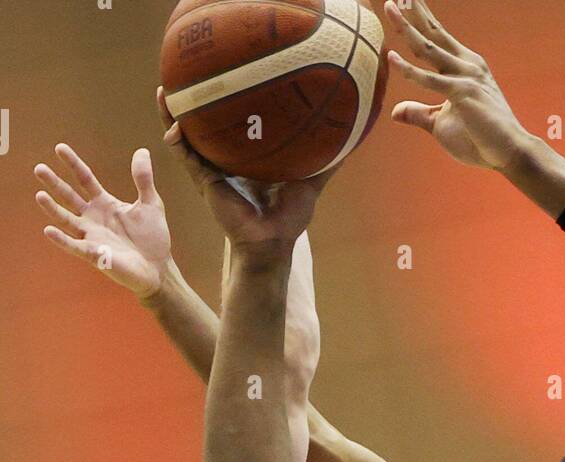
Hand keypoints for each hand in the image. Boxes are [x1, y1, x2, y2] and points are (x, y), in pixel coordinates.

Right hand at [35, 145, 171, 300]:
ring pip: (66, 220)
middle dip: (54, 183)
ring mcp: (92, 236)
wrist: (158, 268)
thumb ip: (143, 179)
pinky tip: (49, 230)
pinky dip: (62, 240)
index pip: (85, 179)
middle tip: (39, 168)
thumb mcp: (151, 204)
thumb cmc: (153, 238)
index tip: (59, 148)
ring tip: (39, 195)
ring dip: (53, 209)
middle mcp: (93, 218)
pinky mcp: (95, 255)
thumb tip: (142, 151)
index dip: (73, 164)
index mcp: (105, 204)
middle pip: (69, 196)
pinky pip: (75, 246)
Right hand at [158, 88, 333, 254]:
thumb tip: (353, 139)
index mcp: (248, 157)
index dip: (230, 102)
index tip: (228, 73)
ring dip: (175, 113)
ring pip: (188, 135)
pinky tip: (173, 122)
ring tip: (167, 89)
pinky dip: (177, 138)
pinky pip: (186, 156)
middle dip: (196, 100)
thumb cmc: (290, 217)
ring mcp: (212, 169)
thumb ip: (328, 160)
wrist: (272, 242)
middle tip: (190, 71)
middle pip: (207, 123)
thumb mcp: (312, 180)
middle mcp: (227, 159)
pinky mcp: (204, 181)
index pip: (236, 124)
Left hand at [386, 0, 532, 170]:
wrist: (509, 152)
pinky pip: (430, 80)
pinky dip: (409, 70)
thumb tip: (395, 112)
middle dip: (413, 11)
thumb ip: (419, 113)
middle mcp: (467, 64)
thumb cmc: (480, 139)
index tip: (404, 1)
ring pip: (429, 48)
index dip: (420, 18)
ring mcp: (466, 76)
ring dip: (407, 27)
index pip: (438, 36)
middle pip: (434, 32)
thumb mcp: (441, 124)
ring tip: (390, 7)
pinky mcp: (462, 93)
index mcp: (465, 66)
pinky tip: (392, 57)